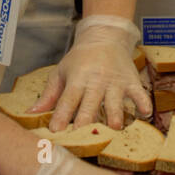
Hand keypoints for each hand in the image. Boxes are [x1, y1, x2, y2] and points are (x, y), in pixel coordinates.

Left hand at [35, 18, 152, 130]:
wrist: (105, 37)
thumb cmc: (80, 59)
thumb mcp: (61, 72)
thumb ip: (49, 95)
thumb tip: (30, 113)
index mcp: (77, 79)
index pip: (68, 100)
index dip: (61, 115)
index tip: (55, 131)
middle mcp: (96, 81)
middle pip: (90, 104)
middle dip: (86, 120)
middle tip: (82, 138)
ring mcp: (115, 82)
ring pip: (115, 101)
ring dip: (115, 115)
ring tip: (114, 128)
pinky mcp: (131, 81)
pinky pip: (139, 93)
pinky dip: (142, 103)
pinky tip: (144, 113)